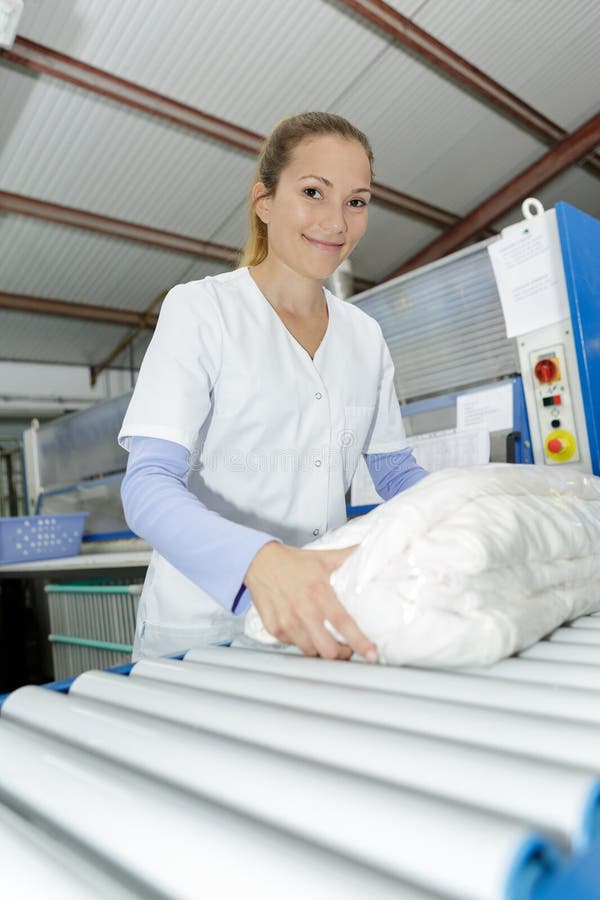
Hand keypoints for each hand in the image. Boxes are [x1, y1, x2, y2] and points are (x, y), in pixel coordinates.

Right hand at [244, 542, 377, 661]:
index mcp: (318, 592)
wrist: (259, 562)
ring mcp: (286, 622)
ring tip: (329, 642)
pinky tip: (307, 632)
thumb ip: (349, 557)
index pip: (343, 623)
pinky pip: (294, 645)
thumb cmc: (294, 562)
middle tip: (348, 649)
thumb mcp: (324, 557)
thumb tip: (371, 551)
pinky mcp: (274, 629)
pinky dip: (303, 643)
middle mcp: (302, 610)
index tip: (371, 654)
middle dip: (342, 654)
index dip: (359, 641)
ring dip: (322, 651)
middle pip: (328, 649)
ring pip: (311, 651)